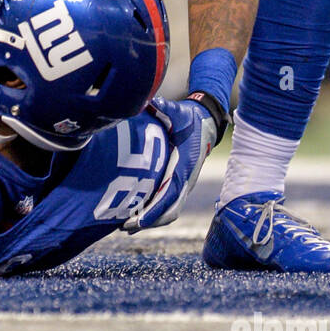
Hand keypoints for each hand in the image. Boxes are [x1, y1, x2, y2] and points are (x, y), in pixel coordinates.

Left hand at [122, 94, 225, 231]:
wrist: (204, 123)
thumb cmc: (187, 118)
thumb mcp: (177, 112)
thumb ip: (165, 108)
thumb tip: (153, 102)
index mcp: (183, 168)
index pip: (168, 196)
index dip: (153, 210)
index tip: (138, 220)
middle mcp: (185, 180)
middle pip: (167, 210)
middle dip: (148, 221)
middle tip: (125, 227)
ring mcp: (184, 184)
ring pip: (168, 210)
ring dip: (150, 220)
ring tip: (127, 226)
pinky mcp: (180, 183)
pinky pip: (168, 204)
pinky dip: (154, 213)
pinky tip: (137, 215)